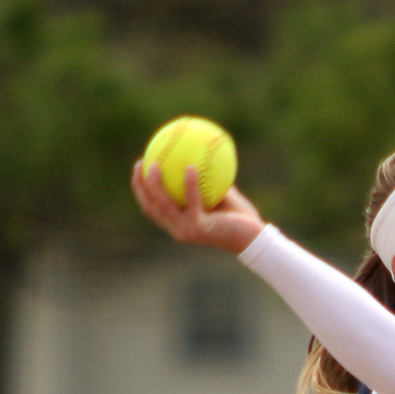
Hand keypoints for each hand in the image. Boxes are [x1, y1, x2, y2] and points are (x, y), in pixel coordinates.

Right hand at [131, 160, 265, 254]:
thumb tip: (198, 153)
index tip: (140, 167)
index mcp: (179, 223)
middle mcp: (179, 230)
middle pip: (151, 207)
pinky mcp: (200, 228)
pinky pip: (192, 202)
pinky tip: (191, 167)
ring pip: (164, 205)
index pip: (152, 208)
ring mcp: (188, 230)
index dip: (141, 189)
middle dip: (141, 185)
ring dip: (156, 184)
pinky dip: (190, 184)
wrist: (254, 238)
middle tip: (141, 163)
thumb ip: (207, 180)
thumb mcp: (220, 195)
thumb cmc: (239, 218)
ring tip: (156, 163)